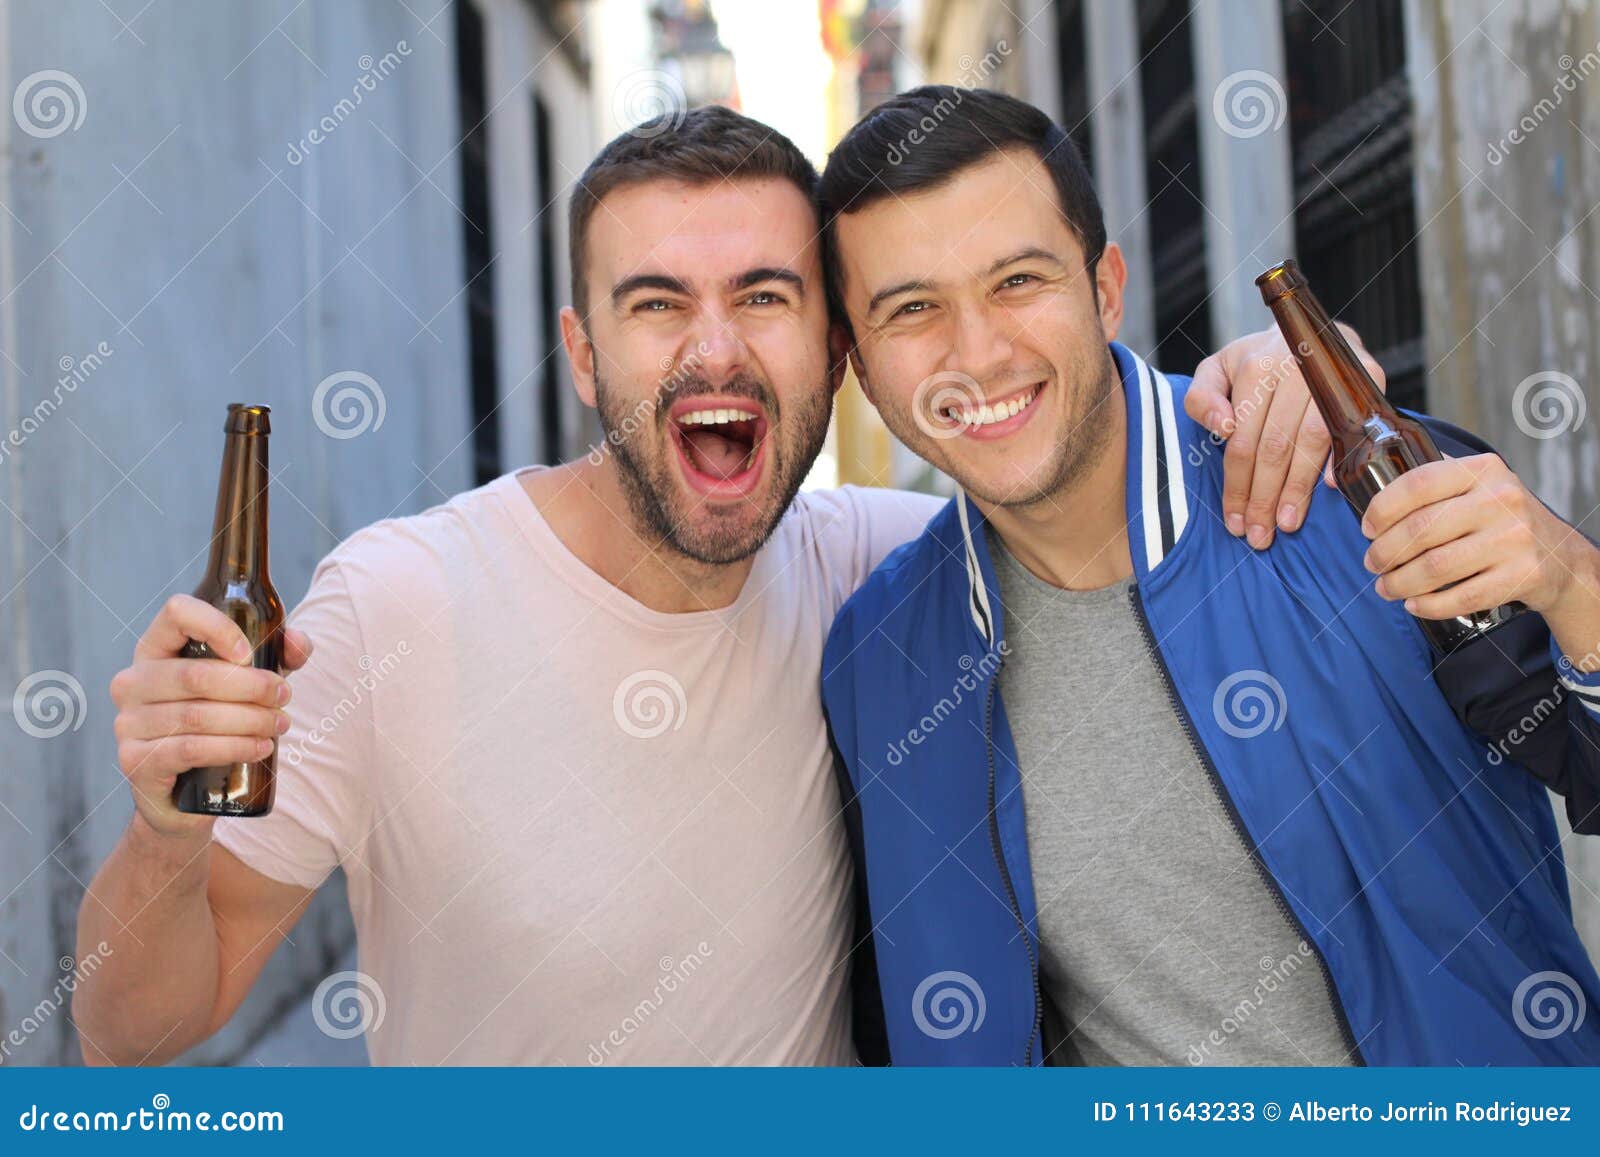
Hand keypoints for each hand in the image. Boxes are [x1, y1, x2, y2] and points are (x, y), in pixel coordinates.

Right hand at [110, 595, 312, 839]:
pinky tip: (261, 747)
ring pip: (198, 716)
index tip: (250, 653)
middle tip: (283, 698)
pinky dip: (234, 747)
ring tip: (280, 725)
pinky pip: (191, 749)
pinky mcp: (135, 760)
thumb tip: (297, 644)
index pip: (177, 612)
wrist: (184, 792)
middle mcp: (133, 681)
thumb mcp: (249, 682)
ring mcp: (128, 722)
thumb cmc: (216, 721)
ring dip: (250, 720)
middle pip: (196, 674)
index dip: (217, 626)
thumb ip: (278, 655)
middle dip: (252, 686)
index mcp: (156, 648)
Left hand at [1187, 322, 1386, 549]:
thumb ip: (1201, 397)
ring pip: (1311, 442)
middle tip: (1259, 535)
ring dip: (1299, 488)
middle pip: (1276, 446)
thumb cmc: (1259, 362)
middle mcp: (1296, 367)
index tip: (1235, 521)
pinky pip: (1353, 427)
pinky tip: (1330, 489)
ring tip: (1286, 523)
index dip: (1238, 485)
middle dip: (1265, 497)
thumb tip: (1221, 426)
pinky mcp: (1369, 378)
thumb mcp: (1217, 370)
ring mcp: (1334, 373)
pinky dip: (1340, 458)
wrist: (1314, 333)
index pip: (1243, 440)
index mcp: (1258, 366)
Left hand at [1360, 453, 1597, 621]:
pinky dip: (1428, 605)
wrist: (1560, 555)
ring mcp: (1514, 539)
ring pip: (1435, 567)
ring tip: (1385, 587)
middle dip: (1384, 552)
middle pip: (1420, 530)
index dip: (1382, 509)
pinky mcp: (1522, 575)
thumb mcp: (1478, 485)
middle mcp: (1501, 500)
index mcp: (1482, 470)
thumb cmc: (1500, 518)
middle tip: (1372, 564)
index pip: (1418, 483)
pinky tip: (1413, 604)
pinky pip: (1461, 596)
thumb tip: (1369, 476)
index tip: (1367, 529)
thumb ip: (1436, 479)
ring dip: (1399, 582)